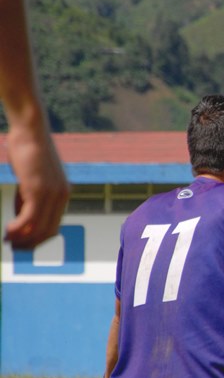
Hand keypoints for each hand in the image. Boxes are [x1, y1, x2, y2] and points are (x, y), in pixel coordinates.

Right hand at [3, 121, 68, 247]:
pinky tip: (7, 231)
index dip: (37, 239)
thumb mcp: (30, 180)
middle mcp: (62, 196)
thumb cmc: (27, 152)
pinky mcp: (39, 190)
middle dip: (30, 243)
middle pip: (48, 231)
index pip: (54, 226)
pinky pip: (30, 219)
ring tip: (7, 240)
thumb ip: (28, 200)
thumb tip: (21, 223)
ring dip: (22, 239)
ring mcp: (52, 194)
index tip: (20, 243)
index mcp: (63, 194)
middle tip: (12, 246)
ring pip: (40, 228)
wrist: (30, 130)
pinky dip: (18, 229)